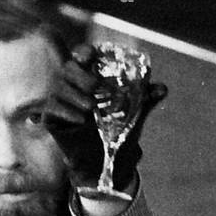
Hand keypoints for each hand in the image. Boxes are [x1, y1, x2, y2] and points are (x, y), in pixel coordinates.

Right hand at [44, 43, 167, 189]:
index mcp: (92, 79)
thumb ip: (146, 101)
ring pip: (59, 87)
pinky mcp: (53, 119)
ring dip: (74, 94)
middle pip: (68, 68)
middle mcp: (74, 87)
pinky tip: (80, 119)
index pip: (82, 57)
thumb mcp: (134, 117)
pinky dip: (65, 111)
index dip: (84, 52)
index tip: (91, 55)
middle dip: (80, 75)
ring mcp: (62, 102)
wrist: (107, 164)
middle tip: (95, 86)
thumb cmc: (118, 135)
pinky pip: (52, 109)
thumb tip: (163, 88)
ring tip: (90, 108)